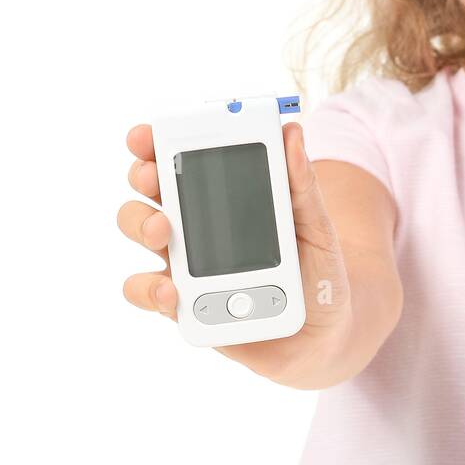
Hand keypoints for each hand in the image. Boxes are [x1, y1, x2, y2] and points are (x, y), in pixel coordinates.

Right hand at [116, 121, 354, 385]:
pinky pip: (149, 294)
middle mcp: (195, 228)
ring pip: (141, 235)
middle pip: (149, 193)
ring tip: (163, 231)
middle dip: (143, 179)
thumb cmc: (317, 269)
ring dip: (142, 225)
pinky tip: (172, 291)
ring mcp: (185, 266)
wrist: (324, 331)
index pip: (180, 161)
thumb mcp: (315, 224)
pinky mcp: (184, 307)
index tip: (147, 134)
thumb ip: (301, 183)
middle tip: (154, 179)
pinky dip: (152, 290)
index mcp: (223, 198)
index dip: (155, 144)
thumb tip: (293, 132)